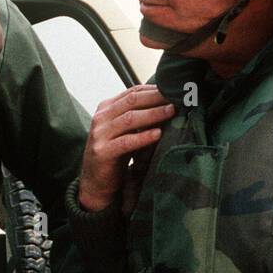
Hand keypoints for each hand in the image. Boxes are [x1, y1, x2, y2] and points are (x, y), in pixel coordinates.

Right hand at [79, 84, 174, 211]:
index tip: (174, 89)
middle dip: (156, 97)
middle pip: (132, 101)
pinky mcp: (102, 152)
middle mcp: (101, 118)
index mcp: (106, 108)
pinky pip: (126, 142)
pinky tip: (158, 134)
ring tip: (171, 112)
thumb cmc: (115, 154)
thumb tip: (169, 104)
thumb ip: (138, 116)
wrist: (95, 183)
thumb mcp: (124, 131)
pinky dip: (143, 137)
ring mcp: (100, 135)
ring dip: (153, 114)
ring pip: (130, 118)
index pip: (132, 92)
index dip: (154, 89)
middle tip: (177, 97)